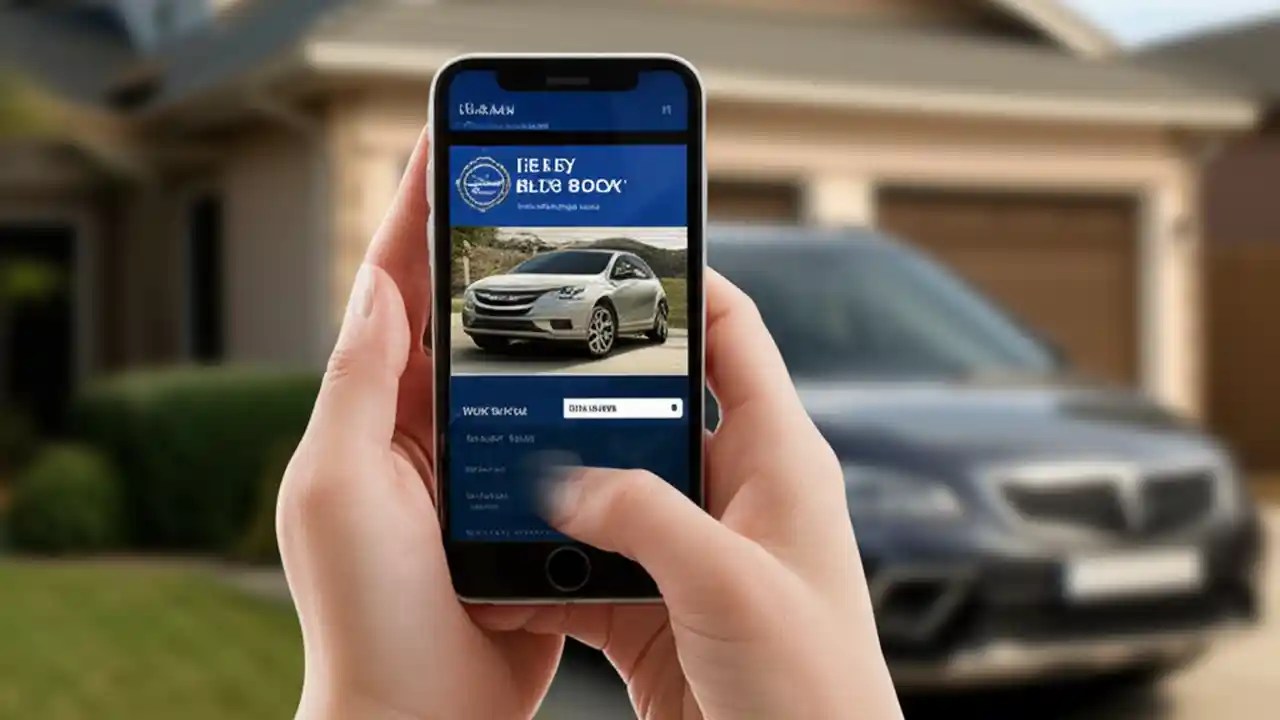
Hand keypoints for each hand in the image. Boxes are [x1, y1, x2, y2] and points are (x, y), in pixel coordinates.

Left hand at [276, 128, 563, 718]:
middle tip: (528, 183)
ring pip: (514, 366)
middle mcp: (420, 430)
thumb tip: (379, 280)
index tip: (447, 148)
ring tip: (577, 250)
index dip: (417, 214)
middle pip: (458, 315)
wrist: (422, 716)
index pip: (394, 290)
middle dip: (487, 245)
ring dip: (540, 310)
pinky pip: (554, 426)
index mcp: (371, 413)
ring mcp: (474, 465)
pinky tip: (613, 361)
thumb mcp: (339, 484)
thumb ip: (360, 383)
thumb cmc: (362, 615)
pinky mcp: (524, 503)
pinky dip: (579, 387)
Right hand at [472, 271, 903, 718]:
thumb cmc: (818, 694)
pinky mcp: (656, 609)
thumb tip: (569, 480)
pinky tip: (502, 563)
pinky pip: (587, 565)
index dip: (683, 285)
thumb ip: (646, 515)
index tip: (616, 257)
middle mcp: (735, 496)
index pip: (732, 336)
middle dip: (584, 394)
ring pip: (608, 490)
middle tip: (517, 369)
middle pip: (648, 409)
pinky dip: (543, 563)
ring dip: (554, 485)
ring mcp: (692, 553)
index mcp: (778, 461)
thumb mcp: (730, 582)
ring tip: (493, 465)